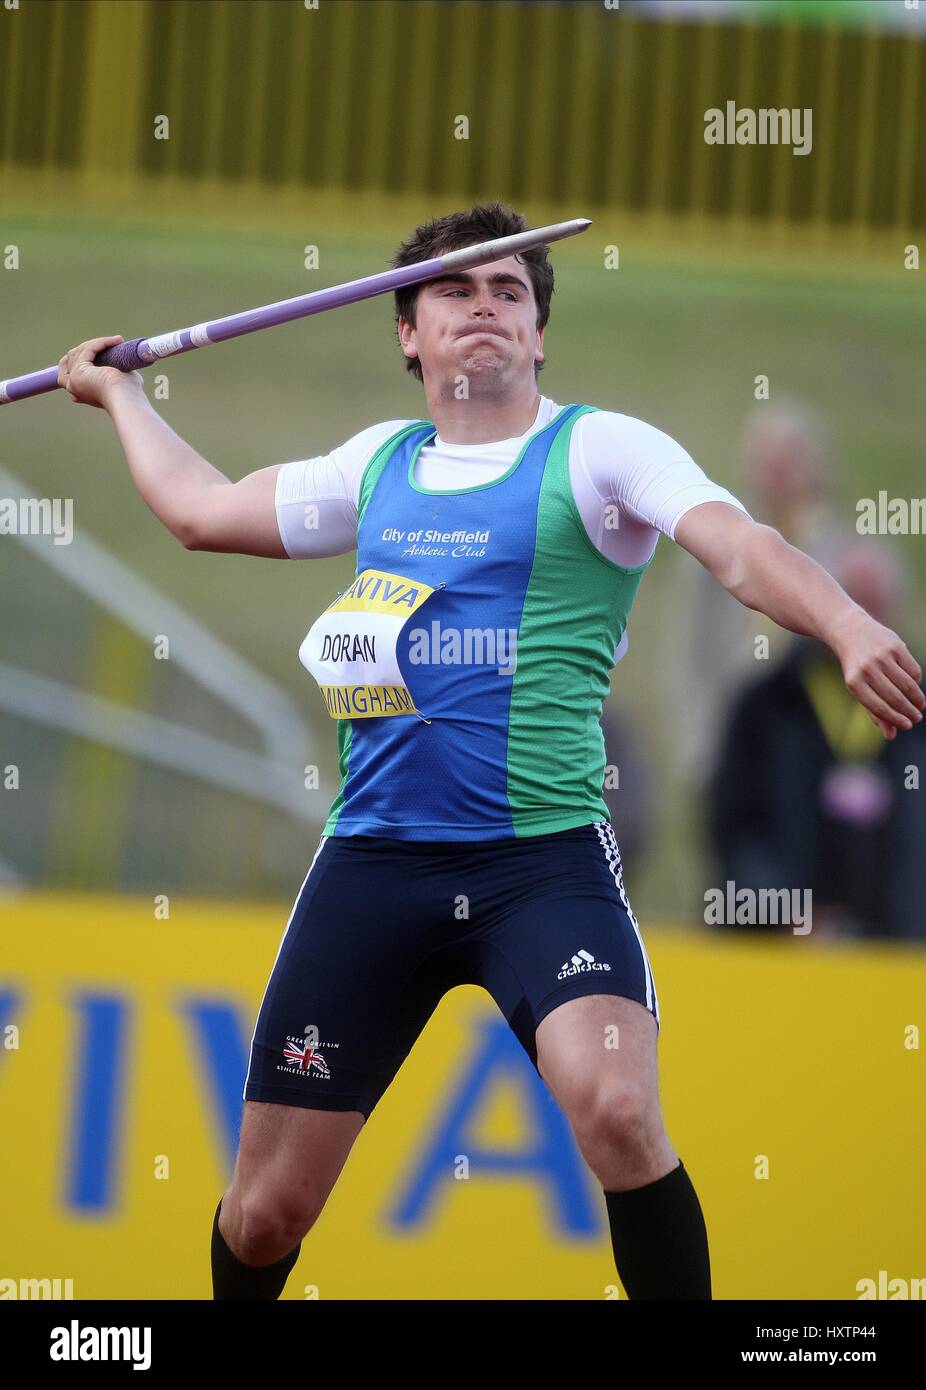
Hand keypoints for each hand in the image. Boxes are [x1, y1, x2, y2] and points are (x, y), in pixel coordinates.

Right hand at [57, 336, 143, 409]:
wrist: (127, 400)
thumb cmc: (128, 394)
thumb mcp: (117, 379)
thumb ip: (112, 370)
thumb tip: (119, 360)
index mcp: (79, 392)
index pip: (67, 370)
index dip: (78, 356)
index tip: (95, 347)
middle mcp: (72, 387)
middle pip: (72, 357)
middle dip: (89, 347)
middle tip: (110, 343)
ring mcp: (73, 379)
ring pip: (81, 351)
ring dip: (99, 343)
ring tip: (118, 341)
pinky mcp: (79, 370)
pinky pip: (89, 349)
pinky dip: (102, 342)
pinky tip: (117, 340)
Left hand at [832, 606, 924, 738]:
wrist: (851, 631)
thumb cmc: (856, 667)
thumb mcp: (859, 688)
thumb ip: (874, 711)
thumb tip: (891, 735)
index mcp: (854, 683)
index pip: (878, 707)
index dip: (895, 719)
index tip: (907, 726)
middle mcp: (868, 669)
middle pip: (894, 697)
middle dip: (909, 711)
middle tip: (917, 718)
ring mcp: (882, 657)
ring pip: (907, 684)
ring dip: (917, 698)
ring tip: (920, 706)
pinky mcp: (895, 646)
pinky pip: (912, 669)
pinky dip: (916, 681)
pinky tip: (914, 686)